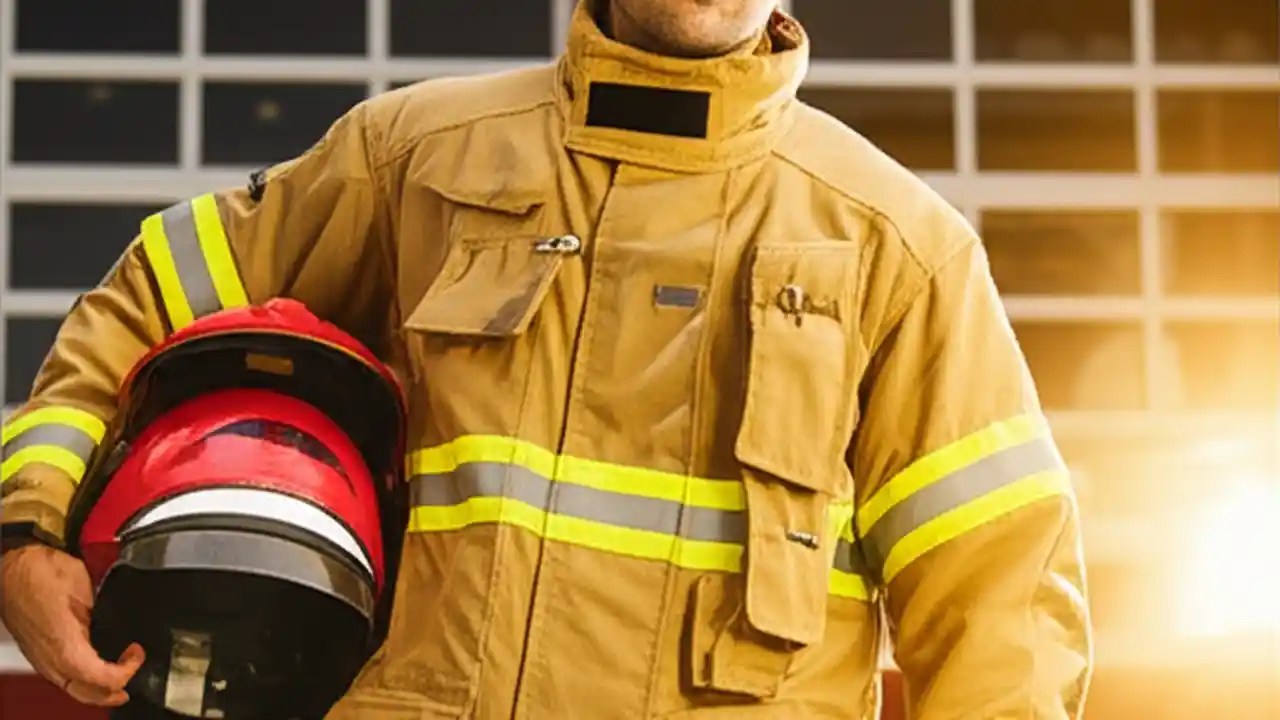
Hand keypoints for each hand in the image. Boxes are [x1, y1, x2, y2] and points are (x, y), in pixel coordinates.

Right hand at [0, 543, 144, 706]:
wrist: (12, 566)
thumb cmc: (43, 572)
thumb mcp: (86, 589)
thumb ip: (105, 613)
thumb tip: (123, 625)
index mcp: (65, 645)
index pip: (101, 679)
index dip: (126, 672)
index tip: (137, 652)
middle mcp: (50, 660)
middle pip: (86, 693)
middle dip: (112, 692)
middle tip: (132, 676)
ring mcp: (41, 659)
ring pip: (72, 688)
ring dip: (97, 688)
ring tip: (118, 674)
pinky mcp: (37, 654)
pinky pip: (62, 676)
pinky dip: (82, 679)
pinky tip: (94, 666)